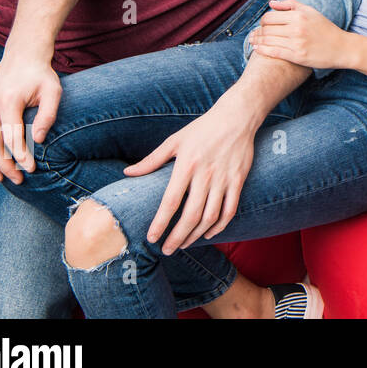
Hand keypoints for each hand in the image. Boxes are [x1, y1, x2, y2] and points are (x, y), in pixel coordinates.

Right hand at [0, 52, 62, 183]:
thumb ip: (48, 115)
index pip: (12, 136)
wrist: (22, 56)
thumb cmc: (41, 76)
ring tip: (1, 178)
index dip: (20, 156)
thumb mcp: (53, 91)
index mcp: (9, 100)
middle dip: (5, 166)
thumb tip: (38, 140)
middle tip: (18, 179)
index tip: (31, 169)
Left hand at [123, 97, 259, 253]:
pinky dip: (220, 226)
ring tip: (185, 244)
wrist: (236, 117)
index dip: (161, 223)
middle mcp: (205, 175)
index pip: (171, 202)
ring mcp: (224, 179)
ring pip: (210, 216)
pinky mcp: (238, 180)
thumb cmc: (202, 128)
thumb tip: (128, 173)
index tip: (152, 238)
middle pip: (191, 215)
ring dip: (196, 235)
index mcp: (186, 166)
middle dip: (177, 237)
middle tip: (167, 250)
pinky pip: (230, 210)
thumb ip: (152, 160)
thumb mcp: (174, 140)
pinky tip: (209, 233)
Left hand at [248, 0, 351, 70]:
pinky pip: (274, 52)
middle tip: (253, 35)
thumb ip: (290, 5)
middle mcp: (296, 28)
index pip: (269, 17)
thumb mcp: (311, 11)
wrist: (342, 47)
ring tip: (252, 42)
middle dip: (257, 32)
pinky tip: (257, 49)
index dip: (262, 21)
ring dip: (257, 41)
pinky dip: (262, 50)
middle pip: (266, 29)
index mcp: (299, 16)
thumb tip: (271, 3)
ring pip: (268, 41)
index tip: (262, 25)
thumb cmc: (325, 28)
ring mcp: (297, 43)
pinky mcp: (298, 56)